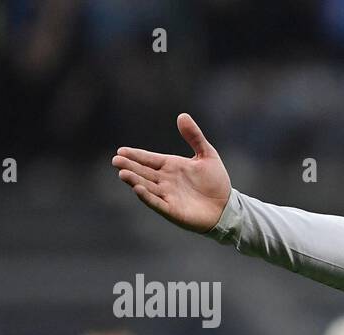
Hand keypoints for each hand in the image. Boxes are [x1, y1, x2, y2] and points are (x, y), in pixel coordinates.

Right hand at [112, 113, 231, 232]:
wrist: (227, 206)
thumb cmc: (216, 182)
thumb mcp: (207, 155)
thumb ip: (194, 137)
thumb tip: (182, 115)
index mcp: (170, 166)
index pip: (149, 159)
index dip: (135, 155)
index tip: (121, 151)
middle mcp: (165, 180)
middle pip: (144, 172)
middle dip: (130, 166)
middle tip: (116, 161)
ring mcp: (168, 195)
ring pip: (147, 187)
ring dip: (135, 180)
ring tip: (123, 174)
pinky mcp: (173, 210)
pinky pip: (157, 203)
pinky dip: (147, 197)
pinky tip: (138, 189)